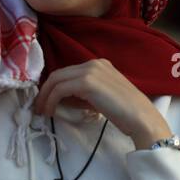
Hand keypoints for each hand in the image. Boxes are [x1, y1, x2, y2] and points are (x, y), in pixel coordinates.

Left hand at [35, 59, 170, 148]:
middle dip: (45, 91)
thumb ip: (83, 94)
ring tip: (42, 111)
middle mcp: (93, 63)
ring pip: (56, 80)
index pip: (68, 73)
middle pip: (59, 74)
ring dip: (45, 96)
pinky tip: (49, 112)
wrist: (140, 117)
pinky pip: (60, 90)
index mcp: (99, 65)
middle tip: (39, 106)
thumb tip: (61, 99)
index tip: (47, 101)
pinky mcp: (86, 82)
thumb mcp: (101, 97)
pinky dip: (50, 100)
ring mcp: (90, 71)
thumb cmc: (125, 112)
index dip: (53, 87)